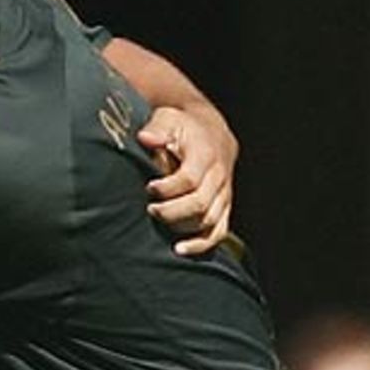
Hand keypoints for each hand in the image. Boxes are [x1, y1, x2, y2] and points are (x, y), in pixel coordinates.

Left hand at [139, 106, 234, 254]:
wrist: (211, 133)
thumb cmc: (184, 128)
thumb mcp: (169, 119)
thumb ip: (157, 129)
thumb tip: (146, 139)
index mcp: (206, 154)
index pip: (189, 178)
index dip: (168, 188)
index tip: (150, 187)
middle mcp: (219, 176)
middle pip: (199, 203)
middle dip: (171, 211)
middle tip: (151, 209)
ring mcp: (224, 195)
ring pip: (208, 220)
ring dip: (181, 226)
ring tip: (158, 222)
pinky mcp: (224, 208)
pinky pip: (218, 232)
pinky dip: (200, 245)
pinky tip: (180, 250)